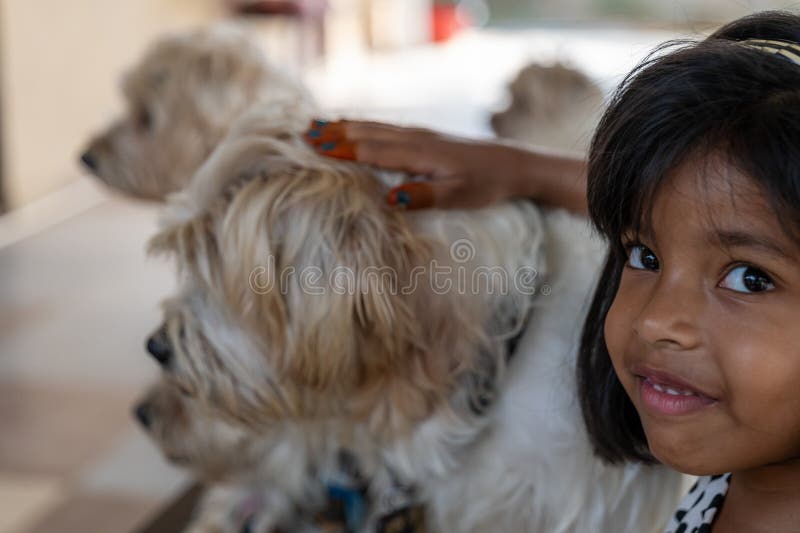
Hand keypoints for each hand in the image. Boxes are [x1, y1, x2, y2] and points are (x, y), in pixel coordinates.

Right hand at [304, 119, 587, 212]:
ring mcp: (421, 135)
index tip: (312, 147)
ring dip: (346, 126)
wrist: (515, 164)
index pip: (371, 150)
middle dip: (335, 134)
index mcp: (418, 153)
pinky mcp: (427, 137)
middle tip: (302, 134)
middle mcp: (415, 139)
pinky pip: (387, 129)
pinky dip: (366, 127)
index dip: (341, 149)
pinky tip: (359, 127)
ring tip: (318, 124)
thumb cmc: (488, 184)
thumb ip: (425, 196)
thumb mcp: (459, 196)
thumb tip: (389, 199)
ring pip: (375, 128)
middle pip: (367, 134)